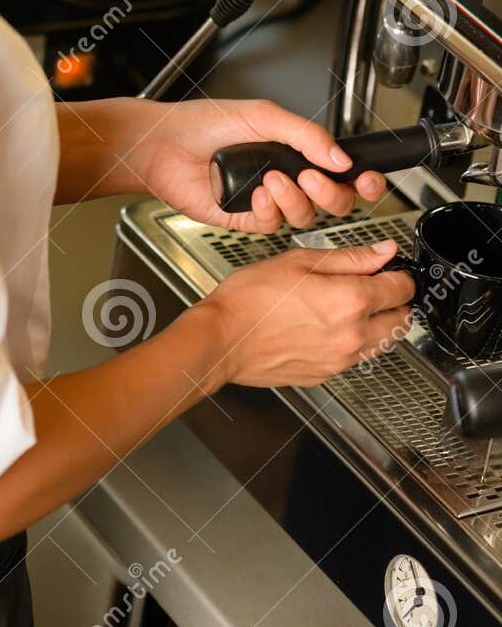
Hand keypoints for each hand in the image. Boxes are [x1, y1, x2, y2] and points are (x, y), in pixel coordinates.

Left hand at [127, 97, 386, 232]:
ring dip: (295, 199)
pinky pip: (274, 225)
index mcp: (295, 150)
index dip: (362, 180)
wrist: (164, 145)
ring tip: (273, 178)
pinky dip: (270, 210)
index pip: (341, 170)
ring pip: (306, 216)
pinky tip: (255, 193)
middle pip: (334, 201)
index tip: (368, 180)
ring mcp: (268, 200)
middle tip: (310, 176)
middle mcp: (287, 177)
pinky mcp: (247, 218)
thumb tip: (341, 158)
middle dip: (330, 192)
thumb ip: (306, 135)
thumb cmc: (206, 123)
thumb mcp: (262, 116)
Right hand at [203, 240, 414, 388]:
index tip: (390, 268)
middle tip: (375, 285)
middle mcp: (352, 335)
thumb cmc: (251, 298)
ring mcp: (341, 360)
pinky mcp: (326, 375)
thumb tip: (384, 252)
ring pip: (383, 343)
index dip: (399, 273)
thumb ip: (350, 257)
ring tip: (348, 305)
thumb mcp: (300, 260)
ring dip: (378, 323)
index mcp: (350, 300)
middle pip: (402, 320)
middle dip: (395, 300)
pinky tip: (327, 325)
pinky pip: (356, 358)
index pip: (402, 288)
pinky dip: (354, 341)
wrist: (223, 338)